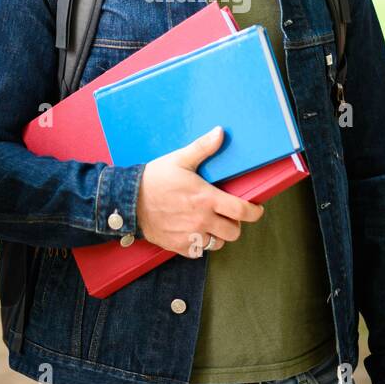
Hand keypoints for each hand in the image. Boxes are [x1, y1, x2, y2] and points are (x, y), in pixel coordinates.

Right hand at [136, 126, 264, 256]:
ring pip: (218, 244)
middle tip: (228, 215)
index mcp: (206, 199)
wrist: (128, 201)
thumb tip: (221, 132)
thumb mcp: (180, 159)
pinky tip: (195, 232)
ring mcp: (191, 235)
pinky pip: (200, 251)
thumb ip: (203, 148)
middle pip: (234, 232)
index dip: (254, 212)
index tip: (256, 210)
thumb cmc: (154, 179)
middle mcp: (202, 220)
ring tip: (211, 224)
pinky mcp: (179, 246)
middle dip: (235, 224)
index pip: (242, 211)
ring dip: (218, 235)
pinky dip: (201, 244)